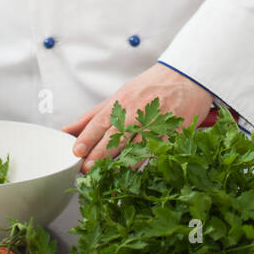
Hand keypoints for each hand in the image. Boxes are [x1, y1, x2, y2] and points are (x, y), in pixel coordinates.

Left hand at [62, 64, 213, 170]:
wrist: (186, 78)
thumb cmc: (150, 87)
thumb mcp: (118, 96)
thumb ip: (93, 116)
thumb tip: (67, 130)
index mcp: (122, 102)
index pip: (101, 122)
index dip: (88, 138)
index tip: (76, 152)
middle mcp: (137, 113)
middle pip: (115, 137)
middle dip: (99, 155)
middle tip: (86, 170)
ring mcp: (155, 124)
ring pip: (135, 148)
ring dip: (120, 164)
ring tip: (107, 175)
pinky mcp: (172, 133)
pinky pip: (156, 151)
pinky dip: (145, 163)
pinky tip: (134, 173)